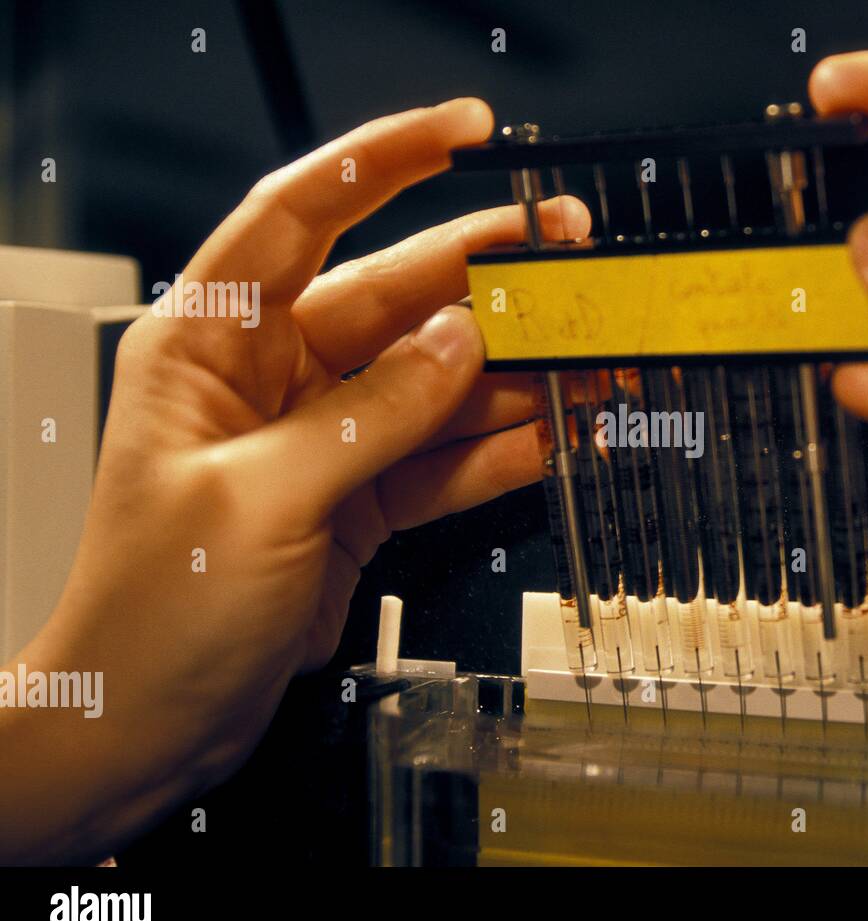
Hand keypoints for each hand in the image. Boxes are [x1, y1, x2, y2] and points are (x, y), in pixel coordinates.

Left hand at [1, 99, 588, 861]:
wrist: (153, 720)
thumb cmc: (153, 611)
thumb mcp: (258, 497)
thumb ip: (370, 416)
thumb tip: (458, 345)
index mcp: (211, 342)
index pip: (298, 212)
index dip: (383, 160)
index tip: (465, 132)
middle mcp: (274, 376)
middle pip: (398, 297)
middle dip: (489, 277)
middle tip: (572, 257)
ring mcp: (329, 436)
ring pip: (440, 381)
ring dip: (518, 373)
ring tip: (592, 359)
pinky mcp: (365, 495)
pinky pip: (448, 455)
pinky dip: (505, 448)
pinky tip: (559, 432)